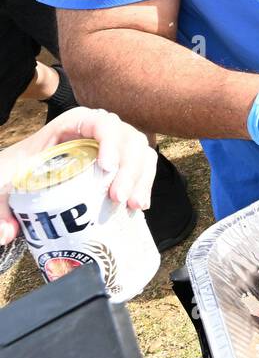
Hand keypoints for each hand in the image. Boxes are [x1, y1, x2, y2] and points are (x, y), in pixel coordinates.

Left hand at [0, 108, 156, 245]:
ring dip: (141, 178)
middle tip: (118, 199)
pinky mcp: (121, 164)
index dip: (110, 141)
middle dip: (130, 169)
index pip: (102, 123)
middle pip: (129, 139)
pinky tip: (139, 205)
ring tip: (133, 205)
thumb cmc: (16, 172)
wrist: (21, 175)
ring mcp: (113, 146)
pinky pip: (143, 166)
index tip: (106, 168)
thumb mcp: (3, 184)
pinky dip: (145, 183)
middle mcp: (98, 131)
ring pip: (141, 152)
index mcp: (73, 124)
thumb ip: (0, 208)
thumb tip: (7, 234)